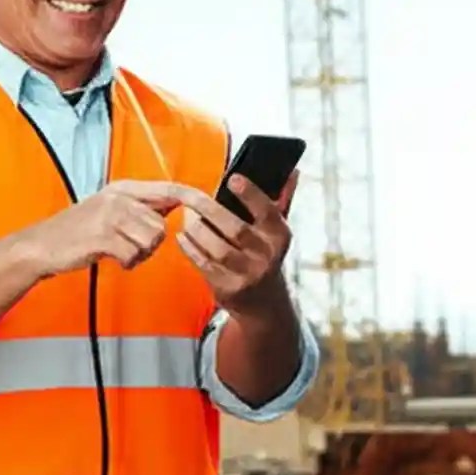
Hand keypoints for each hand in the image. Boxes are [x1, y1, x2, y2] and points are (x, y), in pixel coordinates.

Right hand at [19, 179, 186, 276]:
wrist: (42, 245)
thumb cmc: (78, 231)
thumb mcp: (111, 209)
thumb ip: (140, 207)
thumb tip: (174, 205)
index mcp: (124, 189)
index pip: (171, 188)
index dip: (195, 198)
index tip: (212, 207)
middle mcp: (119, 197)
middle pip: (161, 225)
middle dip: (151, 243)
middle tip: (129, 246)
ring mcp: (110, 215)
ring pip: (151, 240)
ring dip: (139, 254)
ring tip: (119, 252)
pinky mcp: (103, 236)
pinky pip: (134, 254)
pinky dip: (127, 263)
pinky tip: (112, 259)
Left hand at [173, 171, 299, 309]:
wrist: (263, 304)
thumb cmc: (265, 254)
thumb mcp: (275, 231)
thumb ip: (281, 199)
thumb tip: (292, 170)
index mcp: (280, 236)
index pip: (268, 211)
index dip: (251, 194)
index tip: (232, 178)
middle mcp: (267, 257)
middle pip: (236, 229)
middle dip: (210, 210)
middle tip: (191, 196)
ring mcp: (248, 275)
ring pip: (217, 249)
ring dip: (197, 230)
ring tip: (185, 215)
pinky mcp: (228, 289)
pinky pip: (204, 265)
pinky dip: (190, 248)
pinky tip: (182, 236)